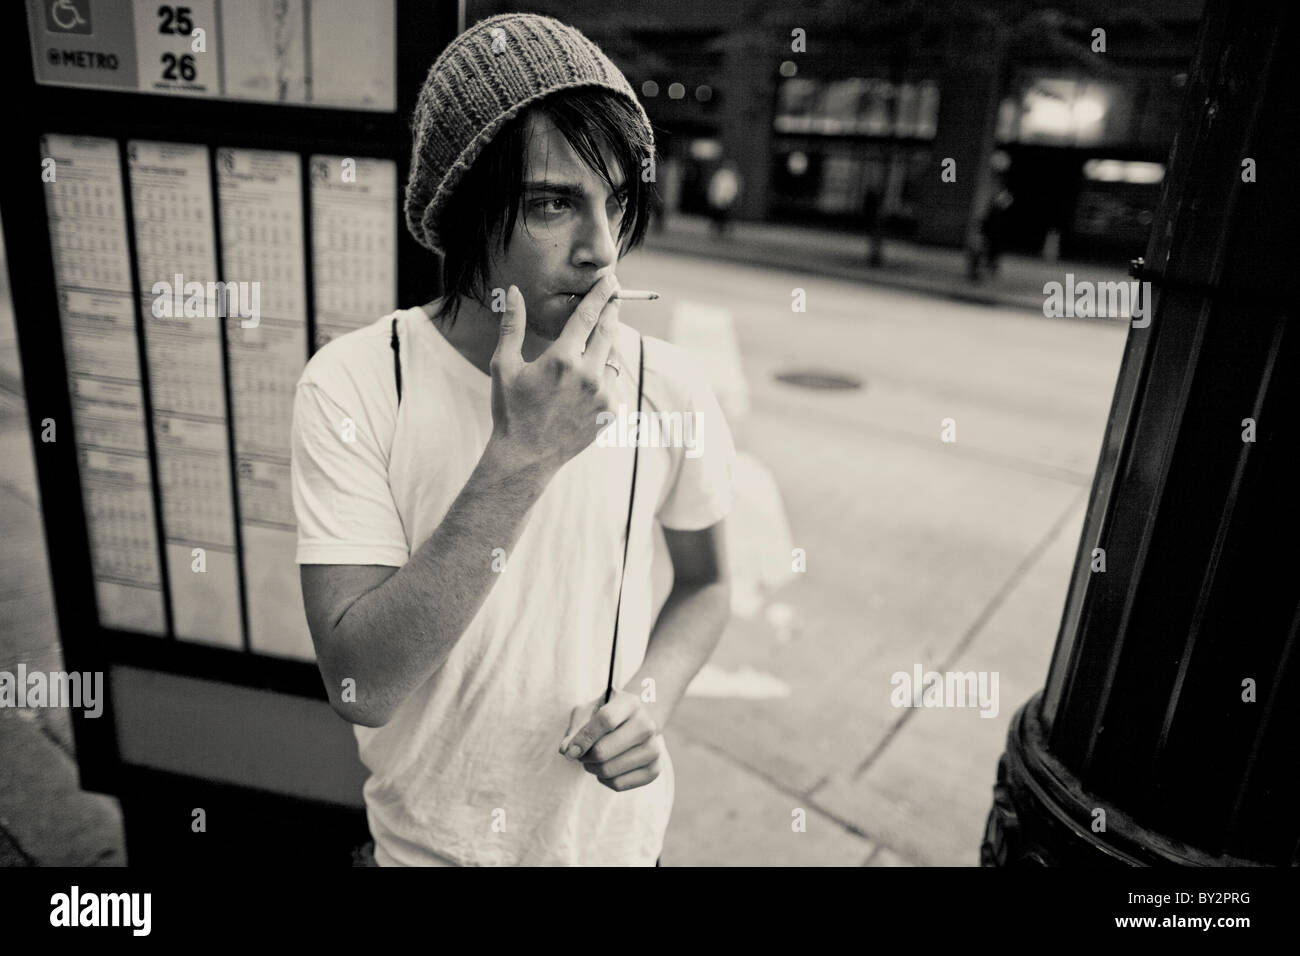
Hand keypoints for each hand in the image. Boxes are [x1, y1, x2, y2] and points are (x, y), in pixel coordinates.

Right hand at [488, 275, 621, 474]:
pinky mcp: (610, 412)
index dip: (602, 294)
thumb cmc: (511, 409)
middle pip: (609, 331)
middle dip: (612, 310)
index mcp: (562, 359)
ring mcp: (602, 395)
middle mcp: (587, 375)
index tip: (611, 280)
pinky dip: (603, 377)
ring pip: (612, 358)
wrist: (526, 456)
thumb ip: (512, 325)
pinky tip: (585, 382)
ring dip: (605, 347)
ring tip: (591, 345)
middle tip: (614, 296)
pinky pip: (612, 384)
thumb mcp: (504, 365)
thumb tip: (515, 292)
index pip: (589, 316)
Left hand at [558, 688, 663, 792]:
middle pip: (604, 751)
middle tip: (581, 754)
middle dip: (585, 757)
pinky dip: (605, 780)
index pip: (606, 720)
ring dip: (593, 769)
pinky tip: (607, 769)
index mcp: (630, 703)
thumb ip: (575, 729)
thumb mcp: (588, 712)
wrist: (636, 722)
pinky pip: (619, 784)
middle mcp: (647, 724)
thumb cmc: (606, 715)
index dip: (584, 738)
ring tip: (593, 760)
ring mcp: (654, 748)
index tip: (570, 751)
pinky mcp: (655, 769)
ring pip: (609, 770)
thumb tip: (566, 751)